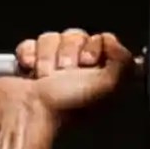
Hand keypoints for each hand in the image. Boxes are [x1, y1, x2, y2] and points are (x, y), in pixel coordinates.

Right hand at [0, 29, 132, 118]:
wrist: (25, 113)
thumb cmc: (64, 108)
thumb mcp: (108, 86)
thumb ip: (123, 61)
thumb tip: (112, 40)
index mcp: (102, 75)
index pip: (102, 40)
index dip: (93, 47)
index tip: (87, 63)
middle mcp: (80, 70)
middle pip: (76, 35)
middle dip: (68, 53)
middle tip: (64, 75)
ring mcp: (54, 65)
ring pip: (52, 37)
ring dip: (47, 57)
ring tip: (46, 79)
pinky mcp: (31, 62)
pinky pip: (31, 42)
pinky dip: (29, 55)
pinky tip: (32, 73)